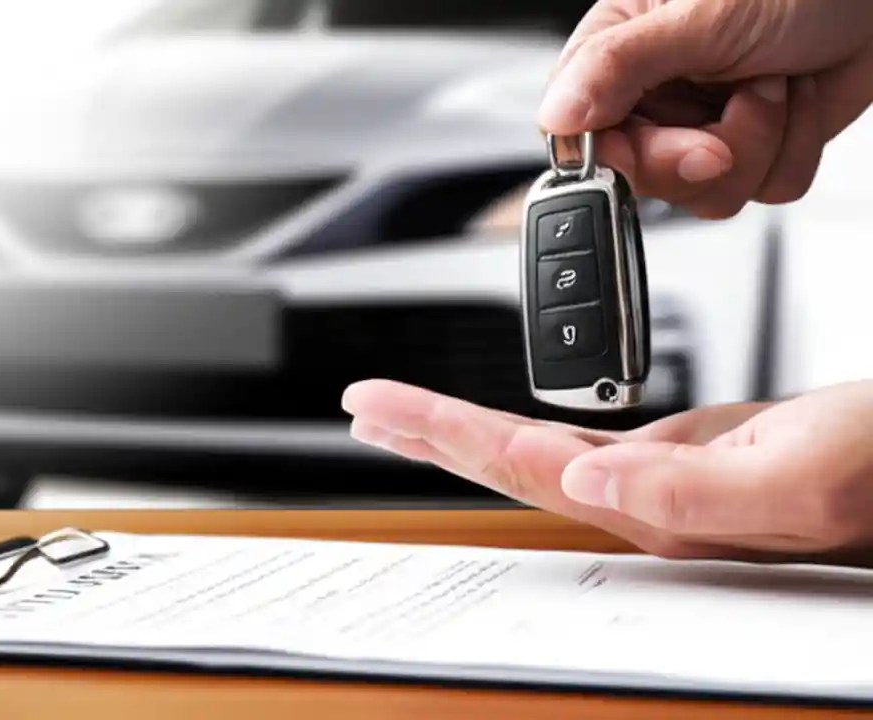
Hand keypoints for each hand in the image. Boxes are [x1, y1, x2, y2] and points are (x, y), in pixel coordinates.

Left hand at [342, 379, 872, 565]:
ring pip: (537, 453)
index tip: (378, 407)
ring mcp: (658, 479)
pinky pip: (581, 439)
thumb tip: (588, 477)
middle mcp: (643, 500)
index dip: (441, 435)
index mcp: (655, 507)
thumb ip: (691, 489)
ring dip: (465, 430)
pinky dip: (530, 425)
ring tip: (406, 412)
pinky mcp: (684, 454)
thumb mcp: (799, 478)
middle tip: (364, 404)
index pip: (519, 468)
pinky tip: (506, 426)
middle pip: (507, 465)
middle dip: (429, 434)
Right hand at [542, 0, 872, 217]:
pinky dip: (793, 149)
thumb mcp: (696, 16)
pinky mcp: (755, 151)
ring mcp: (704, 129)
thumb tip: (557, 116)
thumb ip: (616, 67)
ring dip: (759, 143)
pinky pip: (763, 190)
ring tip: (773, 83)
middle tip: (736, 112)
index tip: (661, 149)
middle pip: (645, 179)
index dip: (618, 158)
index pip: (580, 137)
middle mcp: (652, 99)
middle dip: (703, 153)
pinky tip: (796, 98)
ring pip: (707, 193)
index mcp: (614, 58)